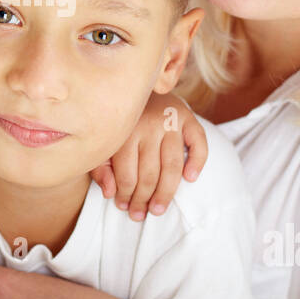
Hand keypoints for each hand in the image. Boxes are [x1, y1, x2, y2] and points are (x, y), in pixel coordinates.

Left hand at [89, 91, 207, 219]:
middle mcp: (149, 125)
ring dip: (166, 192)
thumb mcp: (104, 140)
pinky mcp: (189, 117)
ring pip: (172, 166)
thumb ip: (101, 166)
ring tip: (158, 209)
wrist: (138, 83)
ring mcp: (171, 121)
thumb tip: (109, 192)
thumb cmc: (120, 120)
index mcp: (124, 131)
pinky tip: (190, 178)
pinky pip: (198, 142)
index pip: (127, 175)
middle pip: (149, 174)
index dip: (125, 195)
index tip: (124, 207)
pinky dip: (197, 161)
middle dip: (144, 199)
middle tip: (140, 215)